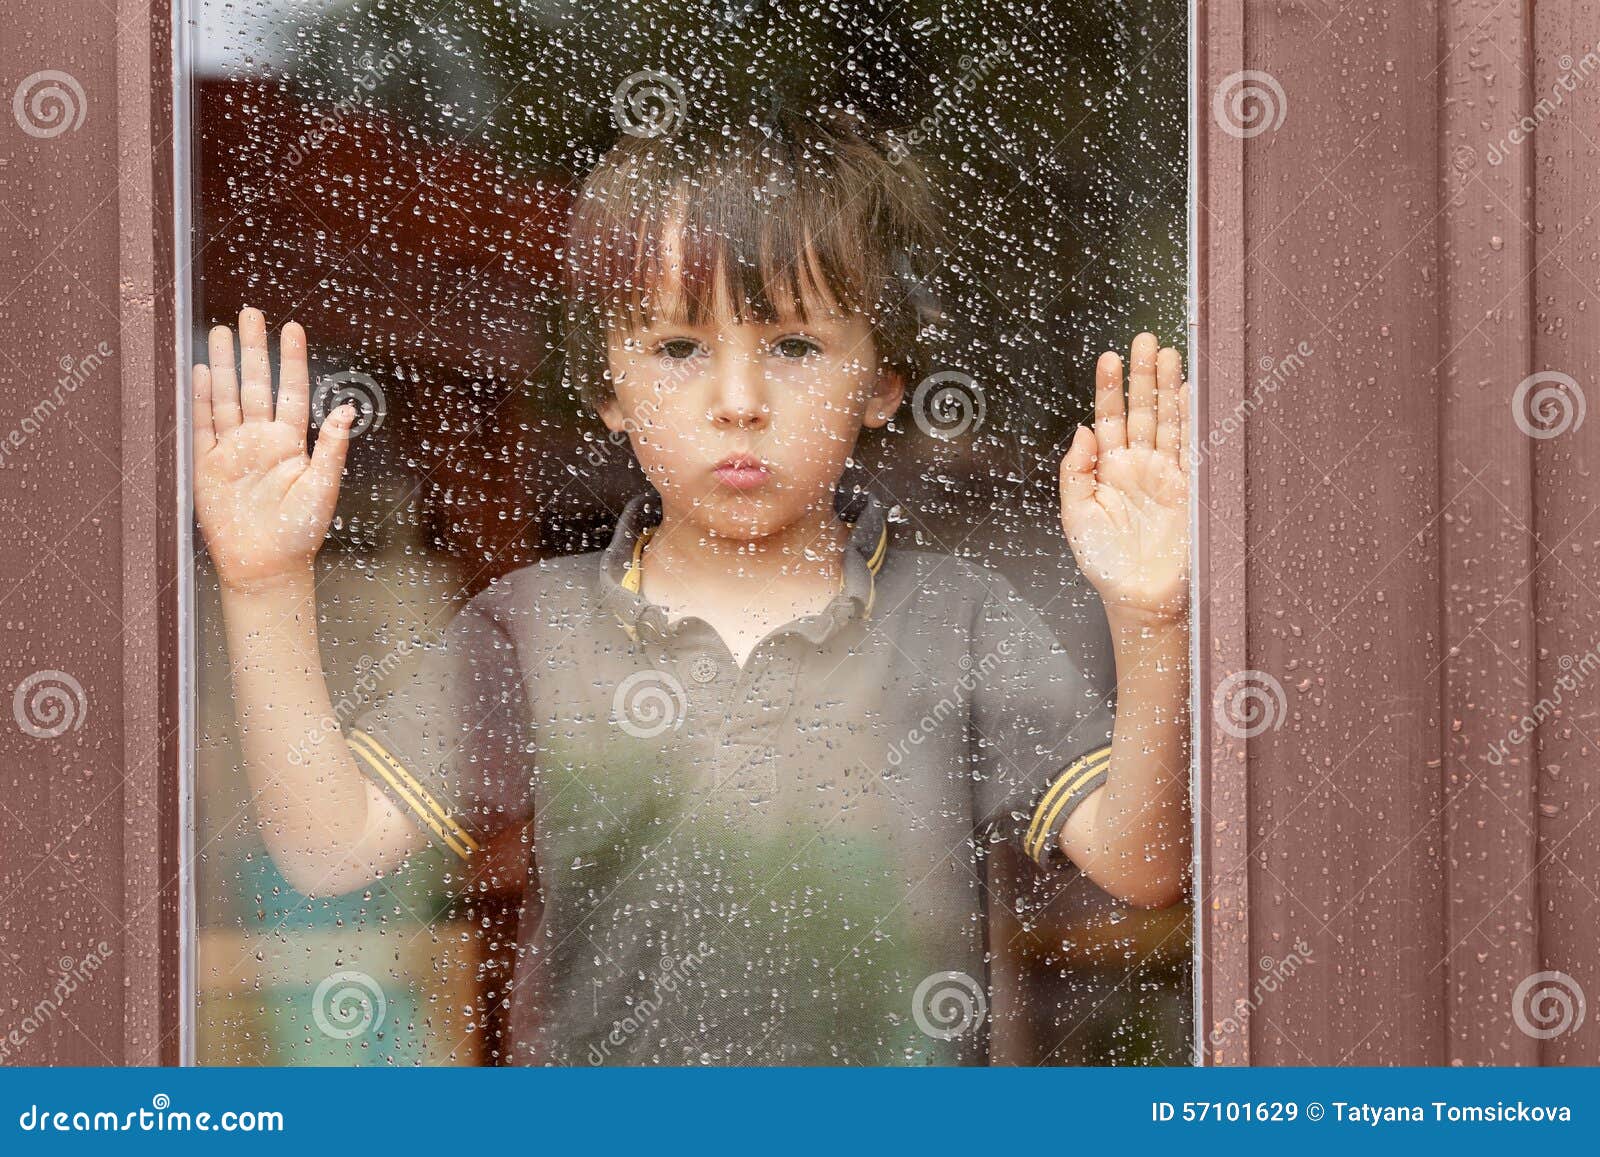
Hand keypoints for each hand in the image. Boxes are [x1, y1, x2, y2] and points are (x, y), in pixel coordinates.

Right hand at [193, 307, 355, 591]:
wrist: (265, 567)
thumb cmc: (300, 533)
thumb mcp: (324, 488)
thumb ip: (332, 447)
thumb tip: (348, 409)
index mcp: (292, 443)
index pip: (291, 391)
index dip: (291, 359)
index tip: (292, 327)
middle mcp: (261, 441)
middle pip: (256, 384)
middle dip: (253, 349)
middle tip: (250, 313)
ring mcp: (232, 451)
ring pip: (227, 397)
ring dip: (224, 365)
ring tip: (220, 331)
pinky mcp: (207, 466)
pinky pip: (202, 426)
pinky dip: (200, 399)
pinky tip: (200, 372)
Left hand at [1059, 332, 1188, 620]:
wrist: (1143, 600)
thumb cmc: (1106, 566)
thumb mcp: (1076, 517)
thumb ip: (1074, 472)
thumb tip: (1082, 430)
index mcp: (1108, 472)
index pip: (1110, 419)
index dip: (1109, 389)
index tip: (1109, 357)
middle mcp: (1139, 468)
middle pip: (1142, 411)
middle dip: (1143, 376)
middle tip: (1145, 340)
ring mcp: (1167, 476)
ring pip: (1169, 422)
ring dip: (1169, 388)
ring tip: (1168, 354)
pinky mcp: (1191, 489)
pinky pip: (1192, 447)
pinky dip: (1193, 419)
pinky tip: (1192, 392)